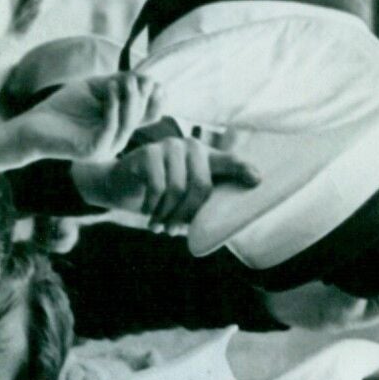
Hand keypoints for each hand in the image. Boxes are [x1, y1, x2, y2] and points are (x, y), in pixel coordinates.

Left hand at [13, 72, 163, 166]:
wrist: (35, 126)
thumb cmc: (63, 107)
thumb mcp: (95, 89)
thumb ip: (117, 83)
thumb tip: (145, 77)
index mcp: (118, 127)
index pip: (145, 116)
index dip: (155, 100)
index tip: (157, 82)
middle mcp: (115, 141)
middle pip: (140, 118)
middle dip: (141, 97)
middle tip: (136, 77)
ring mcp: (105, 149)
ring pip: (128, 124)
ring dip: (129, 99)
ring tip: (123, 80)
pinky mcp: (93, 152)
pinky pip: (111, 128)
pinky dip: (113, 106)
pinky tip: (110, 89)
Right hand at [74, 132, 259, 231]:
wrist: (119, 184)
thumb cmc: (158, 194)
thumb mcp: (182, 198)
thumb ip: (202, 203)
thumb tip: (225, 219)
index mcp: (204, 157)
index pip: (229, 161)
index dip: (243, 170)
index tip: (259, 181)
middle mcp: (190, 146)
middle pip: (201, 185)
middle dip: (187, 215)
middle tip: (173, 232)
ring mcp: (169, 146)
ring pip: (178, 189)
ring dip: (167, 215)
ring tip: (159, 228)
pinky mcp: (147, 153)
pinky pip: (157, 187)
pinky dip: (153, 208)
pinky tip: (148, 216)